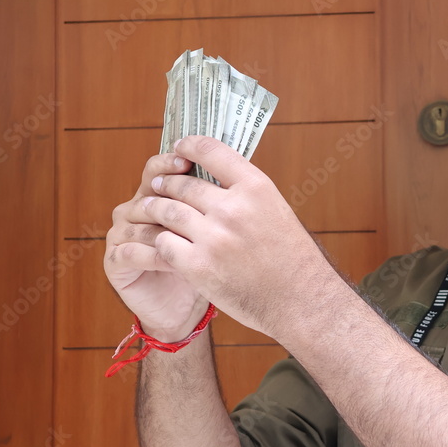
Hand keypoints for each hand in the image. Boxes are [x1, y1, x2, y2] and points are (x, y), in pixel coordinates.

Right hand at [104, 151, 208, 339]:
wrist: (190, 307)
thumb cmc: (207, 263)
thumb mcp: (216, 230)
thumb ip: (217, 202)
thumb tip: (237, 172)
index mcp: (157, 195)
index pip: (158, 169)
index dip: (170, 163)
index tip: (188, 161)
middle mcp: (135, 210)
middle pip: (145, 191)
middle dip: (169, 193)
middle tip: (191, 197)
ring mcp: (121, 235)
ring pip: (137, 219)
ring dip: (163, 225)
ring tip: (190, 234)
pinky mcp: (114, 262)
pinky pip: (129, 251)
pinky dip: (153, 253)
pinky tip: (174, 259)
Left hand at [136, 135, 340, 338]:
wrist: (299, 300)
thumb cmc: (292, 257)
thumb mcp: (277, 210)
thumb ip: (245, 193)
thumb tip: (214, 176)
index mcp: (256, 188)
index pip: (212, 151)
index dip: (189, 146)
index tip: (179, 147)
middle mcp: (233, 208)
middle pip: (184, 183)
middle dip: (166, 182)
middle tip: (157, 184)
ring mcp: (214, 237)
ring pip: (168, 211)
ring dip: (154, 208)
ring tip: (147, 208)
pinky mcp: (198, 265)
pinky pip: (164, 243)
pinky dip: (160, 241)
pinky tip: (161, 242)